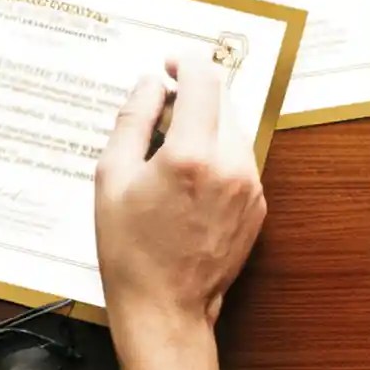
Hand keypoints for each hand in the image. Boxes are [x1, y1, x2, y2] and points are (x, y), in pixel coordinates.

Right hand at [94, 57, 265, 369]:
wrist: (166, 308)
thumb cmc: (130, 250)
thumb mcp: (111, 177)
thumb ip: (132, 119)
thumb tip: (150, 84)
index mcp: (192, 155)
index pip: (203, 80)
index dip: (185, 62)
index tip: (169, 64)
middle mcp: (230, 165)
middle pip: (222, 99)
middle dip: (193, 93)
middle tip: (160, 109)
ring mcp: (249, 185)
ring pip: (233, 128)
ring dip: (205, 123)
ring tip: (169, 150)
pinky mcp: (257, 203)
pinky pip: (239, 158)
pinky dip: (216, 153)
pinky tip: (186, 179)